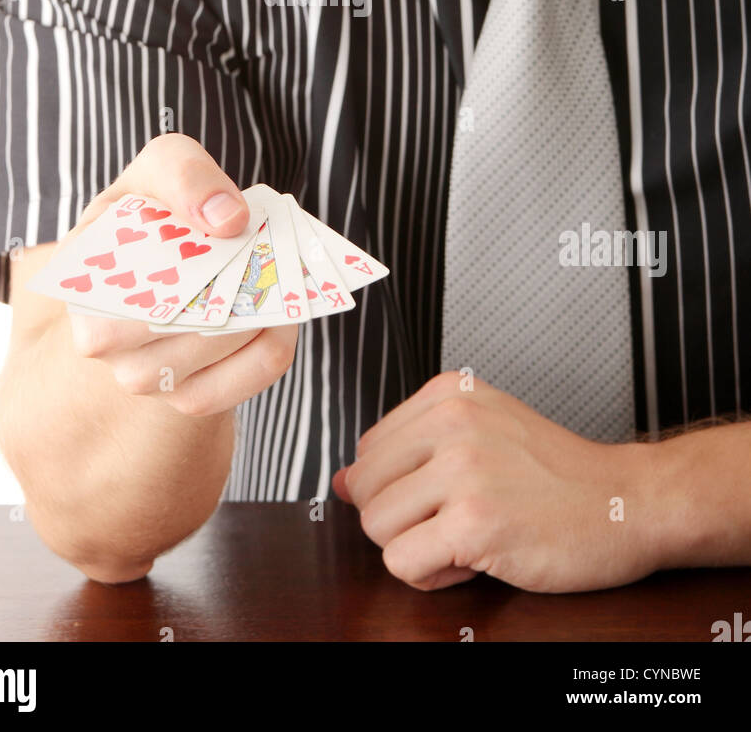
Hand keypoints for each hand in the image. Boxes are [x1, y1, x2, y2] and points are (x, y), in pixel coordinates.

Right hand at [65, 133, 297, 413]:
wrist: (164, 266)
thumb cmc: (156, 212)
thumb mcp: (159, 168)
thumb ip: (183, 175)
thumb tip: (228, 219)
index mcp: (81, 278)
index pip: (129, 276)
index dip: (190, 247)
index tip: (233, 221)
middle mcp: (99, 340)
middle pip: (182, 315)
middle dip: (238, 276)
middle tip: (271, 247)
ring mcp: (143, 377)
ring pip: (221, 345)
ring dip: (265, 304)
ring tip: (276, 271)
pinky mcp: (188, 398)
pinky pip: (251, 374)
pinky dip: (276, 336)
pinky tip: (279, 309)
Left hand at [332, 370, 660, 593]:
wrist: (626, 501)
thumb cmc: (560, 473)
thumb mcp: (484, 433)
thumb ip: (410, 451)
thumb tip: (340, 481)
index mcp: (451, 393)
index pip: (368, 448)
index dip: (400, 486)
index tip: (442, 493)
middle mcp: (453, 422)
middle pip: (364, 488)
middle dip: (401, 519)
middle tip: (455, 519)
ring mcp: (464, 471)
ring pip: (376, 526)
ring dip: (416, 547)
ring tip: (466, 537)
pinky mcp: (475, 522)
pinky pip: (403, 562)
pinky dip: (432, 574)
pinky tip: (473, 559)